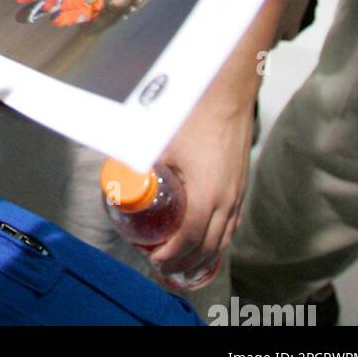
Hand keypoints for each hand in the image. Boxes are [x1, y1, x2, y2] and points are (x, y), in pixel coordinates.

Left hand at [145, 86, 254, 283]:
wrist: (227, 92)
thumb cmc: (194, 113)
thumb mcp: (161, 141)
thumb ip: (141, 161)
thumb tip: (117, 173)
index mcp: (207, 193)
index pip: (189, 239)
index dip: (170, 254)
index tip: (153, 258)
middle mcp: (227, 199)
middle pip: (208, 247)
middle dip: (184, 261)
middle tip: (161, 264)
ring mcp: (237, 193)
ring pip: (223, 238)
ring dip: (201, 254)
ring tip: (179, 257)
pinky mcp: (240, 185)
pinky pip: (231, 223)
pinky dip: (216, 238)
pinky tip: (202, 236)